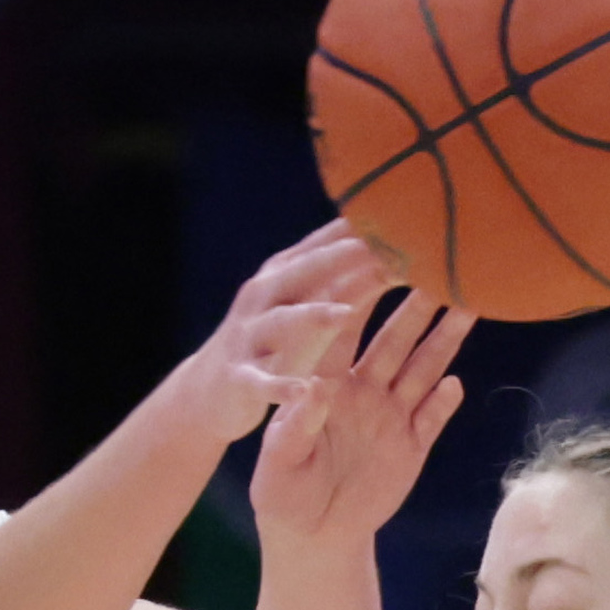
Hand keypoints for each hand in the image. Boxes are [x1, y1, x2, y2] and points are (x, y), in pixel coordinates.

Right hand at [185, 221, 392, 446]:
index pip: (324, 244)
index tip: (401, 219)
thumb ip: (335, 276)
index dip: (359, 233)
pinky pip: (262, 381)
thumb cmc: (269, 341)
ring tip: (345, 314)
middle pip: (304, 273)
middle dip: (340, 259)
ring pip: (283, 322)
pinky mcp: (239, 377)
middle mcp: (263, 296)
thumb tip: (387, 246)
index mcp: (283, 274)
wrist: (208, 388)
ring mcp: (248, 335)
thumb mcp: (298, 304)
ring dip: (313, 316)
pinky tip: (302, 389)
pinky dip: (281, 386)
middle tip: (379, 249)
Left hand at [249, 290, 474, 541]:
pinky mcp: (411, 446)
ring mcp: (391, 415)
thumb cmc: (283, 492)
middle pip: (394, 340)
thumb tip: (313, 389)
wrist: (312, 535)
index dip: (359, 296)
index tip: (376, 260)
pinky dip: (443, 403)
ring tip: (466, 305)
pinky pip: (432, 419)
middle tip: (437, 267)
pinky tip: (455, 385)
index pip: (344, 329)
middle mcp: (364, 390)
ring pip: (422, 369)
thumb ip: (294, 426)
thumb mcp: (278, 463)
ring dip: (443, 340)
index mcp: (326, 382)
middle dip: (415, 305)